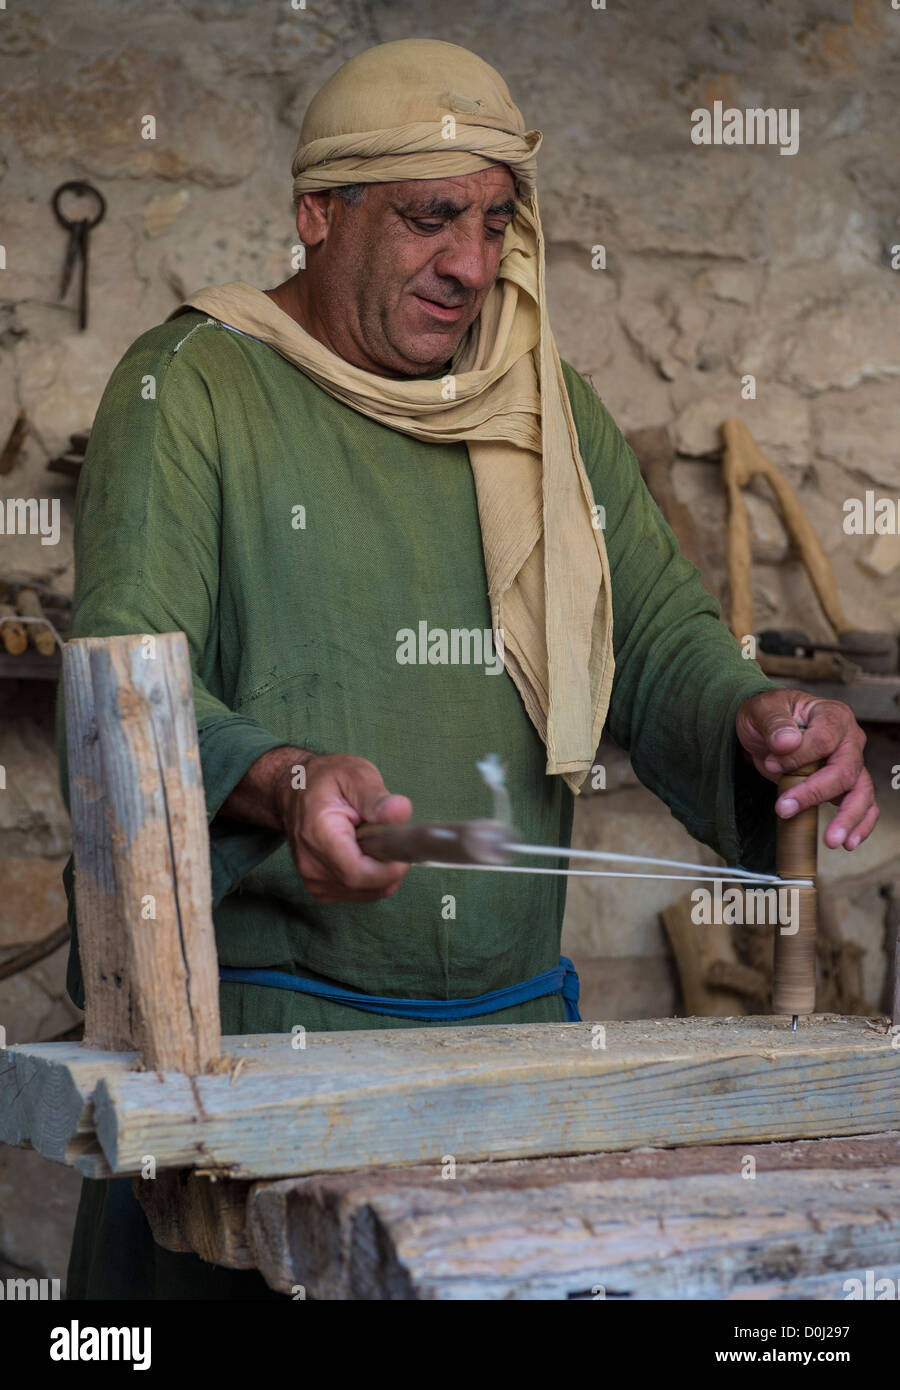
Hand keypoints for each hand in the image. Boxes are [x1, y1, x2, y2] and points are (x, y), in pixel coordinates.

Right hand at [275, 752, 412, 902]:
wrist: (294, 790)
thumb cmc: (327, 780)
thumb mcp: (355, 775)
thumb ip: (377, 797)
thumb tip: (400, 812)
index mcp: (319, 836)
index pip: (358, 873)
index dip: (389, 868)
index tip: (403, 847)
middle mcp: (312, 865)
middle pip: (366, 886)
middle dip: (390, 866)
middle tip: (389, 835)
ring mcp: (314, 881)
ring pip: (368, 892)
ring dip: (382, 871)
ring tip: (372, 839)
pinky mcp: (320, 889)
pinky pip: (360, 893)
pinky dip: (372, 877)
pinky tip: (364, 852)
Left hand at [736, 688, 877, 850]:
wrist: (767, 731)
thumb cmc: (768, 717)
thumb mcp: (760, 711)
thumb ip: (774, 723)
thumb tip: (787, 743)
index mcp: (832, 716)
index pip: (824, 740)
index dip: (797, 756)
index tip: (771, 764)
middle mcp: (850, 740)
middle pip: (845, 771)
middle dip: (816, 794)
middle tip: (785, 809)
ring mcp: (852, 763)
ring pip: (861, 792)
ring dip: (847, 818)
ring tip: (833, 840)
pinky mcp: (847, 785)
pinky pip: (864, 805)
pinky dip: (860, 824)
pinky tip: (849, 842)